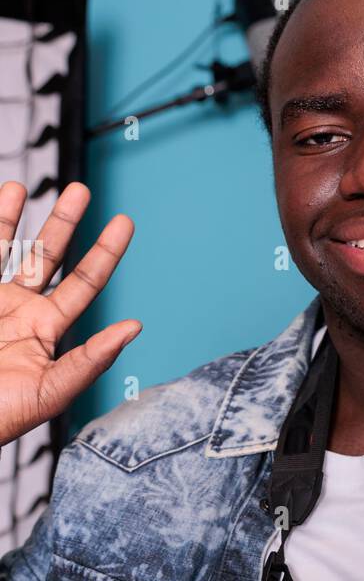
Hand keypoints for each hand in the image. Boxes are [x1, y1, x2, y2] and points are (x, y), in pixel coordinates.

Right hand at [0, 180, 140, 446]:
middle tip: (82, 190)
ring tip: (29, 188)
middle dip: (65, 222)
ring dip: (21, 218)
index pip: (85, 283)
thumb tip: (133, 328)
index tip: (123, 222)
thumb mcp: (50, 392)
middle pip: (48, 257)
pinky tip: (8, 195)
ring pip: (11, 248)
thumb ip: (90, 360)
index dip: (105, 253)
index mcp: (46, 331)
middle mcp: (20, 311)